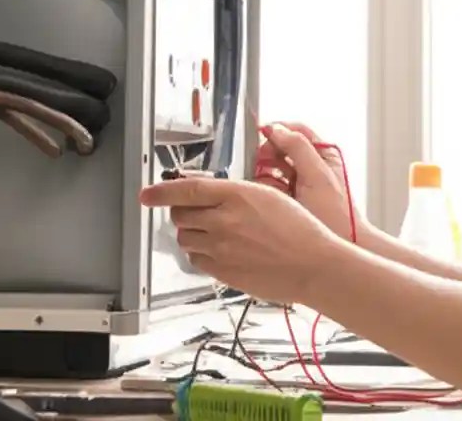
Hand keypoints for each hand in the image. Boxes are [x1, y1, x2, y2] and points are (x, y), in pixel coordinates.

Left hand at [140, 174, 343, 304]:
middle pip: (180, 215)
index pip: (187, 189)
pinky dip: (201, 253)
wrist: (313, 265)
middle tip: (198, 213)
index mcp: (237, 196)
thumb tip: (205, 195)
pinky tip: (221, 250)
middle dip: (183, 212)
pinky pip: (195, 260)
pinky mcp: (221, 272)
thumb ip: (234, 194)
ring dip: (192, 233)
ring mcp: (220, 249)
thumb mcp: (268, 197)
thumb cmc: (300, 230)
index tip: (148, 194)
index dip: (162, 191)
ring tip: (216, 233)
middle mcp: (224, 221)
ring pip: (184, 238)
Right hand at [255, 123, 365, 241]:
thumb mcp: (317, 177)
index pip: (296, 129)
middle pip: (283, 146)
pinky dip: (268, 187)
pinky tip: (269, 196)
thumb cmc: (338, 217)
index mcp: (324, 153)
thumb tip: (277, 129)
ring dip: (267, 171)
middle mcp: (313, 164)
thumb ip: (298, 148)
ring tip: (266, 183)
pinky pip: (273, 184)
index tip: (260, 136)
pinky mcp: (293, 196)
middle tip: (261, 164)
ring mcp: (302, 180)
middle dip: (269, 153)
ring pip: (275, 165)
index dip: (277, 130)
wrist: (343, 247)